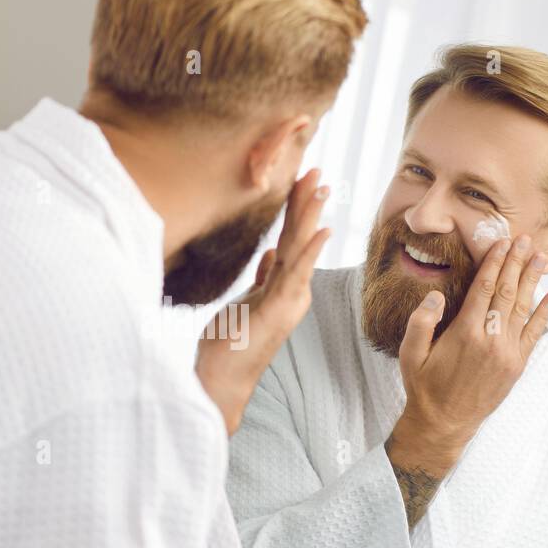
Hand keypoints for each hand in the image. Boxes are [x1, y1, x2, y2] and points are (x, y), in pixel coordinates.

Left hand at [196, 169, 330, 434]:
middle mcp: (291, 291)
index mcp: (282, 286)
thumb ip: (262, 277)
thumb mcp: (246, 301)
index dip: (295, 208)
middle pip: (298, 238)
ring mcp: (288, 300)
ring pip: (300, 249)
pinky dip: (310, 250)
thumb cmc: (232, 344)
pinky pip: (296, 273)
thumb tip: (268, 253)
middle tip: (316, 169)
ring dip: (311, 216)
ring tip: (321, 187)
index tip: (301, 178)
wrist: (224, 379)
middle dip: (306, 202)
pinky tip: (323, 229)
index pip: (290, 238)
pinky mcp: (279, 310)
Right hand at [386, 236, 547, 474]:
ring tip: (540, 258)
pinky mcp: (516, 365)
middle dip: (517, 263)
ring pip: (523, 308)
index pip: (484, 288)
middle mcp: (490, 339)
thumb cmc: (424, 386)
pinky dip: (544, 313)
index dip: (495, 263)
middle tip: (526, 240)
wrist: (444, 423)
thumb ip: (421, 322)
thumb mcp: (410, 353)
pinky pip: (534, 333)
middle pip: (507, 292)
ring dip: (532, 280)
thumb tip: (436, 295)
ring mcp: (507, 353)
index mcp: (464, 332)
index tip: (502, 243)